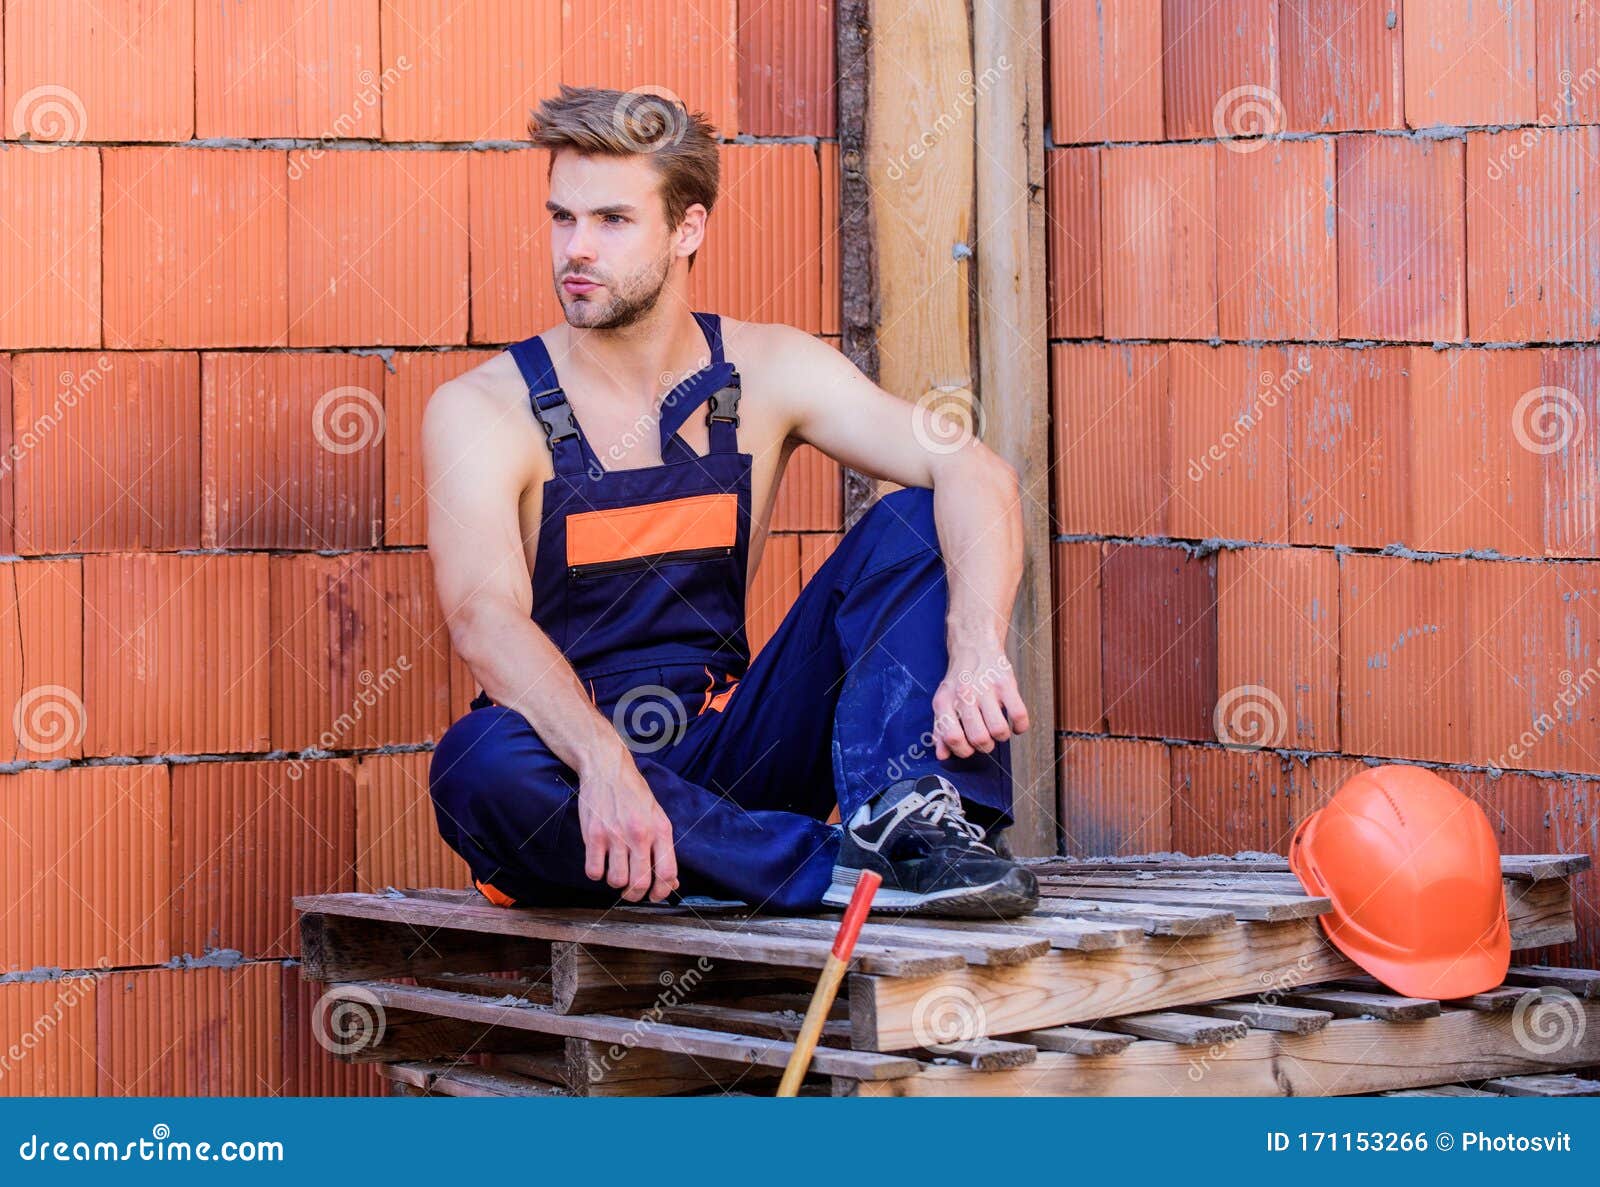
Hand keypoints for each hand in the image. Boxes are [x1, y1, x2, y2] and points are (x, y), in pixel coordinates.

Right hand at [576, 742, 678, 902]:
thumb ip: (664, 848)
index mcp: (660, 830)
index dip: (662, 892)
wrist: (607, 769)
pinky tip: (599, 861)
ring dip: (615, 882)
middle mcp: (639, 834)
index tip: (654, 896)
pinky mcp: (593, 835)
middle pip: (640, 883)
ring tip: (615, 869)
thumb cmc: (634, 794)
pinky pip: (594, 872)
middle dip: (635, 894)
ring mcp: (615, 836)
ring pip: (616, 881)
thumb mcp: (657, 816)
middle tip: (630, 889)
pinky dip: (596, 873)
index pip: (667, 873)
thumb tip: (672, 882)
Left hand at [931, 640, 1030, 759]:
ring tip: (998, 729)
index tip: (968, 747)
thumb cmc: (959, 679)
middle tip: (986, 739)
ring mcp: (986, 688)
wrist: (973, 644)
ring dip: (1002, 737)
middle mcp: (964, 694)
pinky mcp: (1006, 682)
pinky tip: (1015, 724)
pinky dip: (1020, 726)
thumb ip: (940, 729)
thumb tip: (942, 755)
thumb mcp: (943, 701)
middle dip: (985, 746)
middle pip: (978, 738)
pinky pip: (1019, 714)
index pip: (952, 738)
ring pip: (999, 730)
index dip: (963, 750)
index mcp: (945, 701)